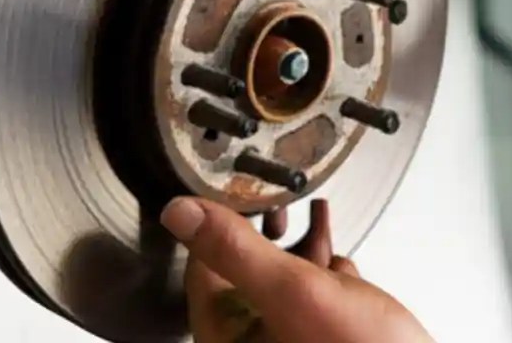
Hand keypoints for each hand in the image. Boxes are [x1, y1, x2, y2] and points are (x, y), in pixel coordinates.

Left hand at [160, 197, 432, 342]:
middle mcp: (255, 340)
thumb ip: (238, 251)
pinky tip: (330, 239)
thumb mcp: (295, 291)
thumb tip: (181, 212)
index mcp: (231, 338)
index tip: (226, 185)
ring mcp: (290, 336)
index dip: (214, 222)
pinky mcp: (321, 332)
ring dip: (289, 238)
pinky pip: (309, 289)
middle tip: (263, 190)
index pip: (202, 269)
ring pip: (277, 277)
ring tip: (300, 203)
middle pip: (240, 270)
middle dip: (255, 226)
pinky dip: (317, 258)